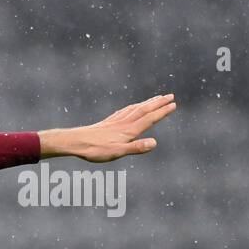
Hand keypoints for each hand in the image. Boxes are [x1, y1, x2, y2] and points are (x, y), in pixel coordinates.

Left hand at [39, 94, 175, 162]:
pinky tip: (131, 108)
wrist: (74, 142)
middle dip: (158, 103)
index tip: (173, 104)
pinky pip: (123, 112)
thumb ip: (136, 148)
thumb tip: (154, 143)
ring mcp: (114, 122)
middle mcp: (123, 124)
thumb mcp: (117, 152)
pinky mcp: (107, 123)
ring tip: (156, 98)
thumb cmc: (94, 150)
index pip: (149, 119)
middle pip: (143, 110)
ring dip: (146, 103)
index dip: (162, 112)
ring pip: (134, 109)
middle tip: (170, 96)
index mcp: (128, 131)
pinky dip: (132, 107)